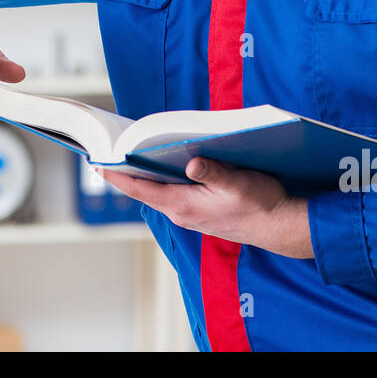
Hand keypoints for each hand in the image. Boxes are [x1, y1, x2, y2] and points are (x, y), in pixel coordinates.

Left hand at [98, 157, 312, 257]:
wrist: (280, 226)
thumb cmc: (261, 205)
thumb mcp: (238, 183)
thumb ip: (214, 173)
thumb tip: (193, 164)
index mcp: (184, 205)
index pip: (140, 189)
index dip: (116, 175)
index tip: (96, 162)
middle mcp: (181, 212)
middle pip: (143, 190)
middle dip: (124, 171)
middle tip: (106, 150)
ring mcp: (189, 213)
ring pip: (156, 192)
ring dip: (142, 174)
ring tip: (126, 153)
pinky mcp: (198, 211)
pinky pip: (170, 194)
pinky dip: (159, 179)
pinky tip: (160, 164)